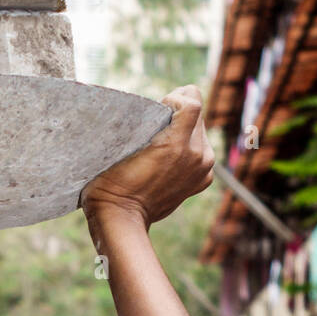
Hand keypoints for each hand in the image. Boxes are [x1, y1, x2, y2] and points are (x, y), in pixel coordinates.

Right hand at [81, 85, 213, 239]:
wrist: (122, 217)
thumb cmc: (113, 181)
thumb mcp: (123, 143)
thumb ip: (150, 122)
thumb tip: (163, 105)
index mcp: (177, 145)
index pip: (193, 100)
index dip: (175, 98)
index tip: (159, 107)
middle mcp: (198, 156)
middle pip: (198, 115)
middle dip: (178, 115)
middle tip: (155, 128)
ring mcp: (203, 169)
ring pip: (200, 132)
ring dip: (184, 132)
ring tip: (160, 146)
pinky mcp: (202, 180)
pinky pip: (201, 152)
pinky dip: (188, 150)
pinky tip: (168, 161)